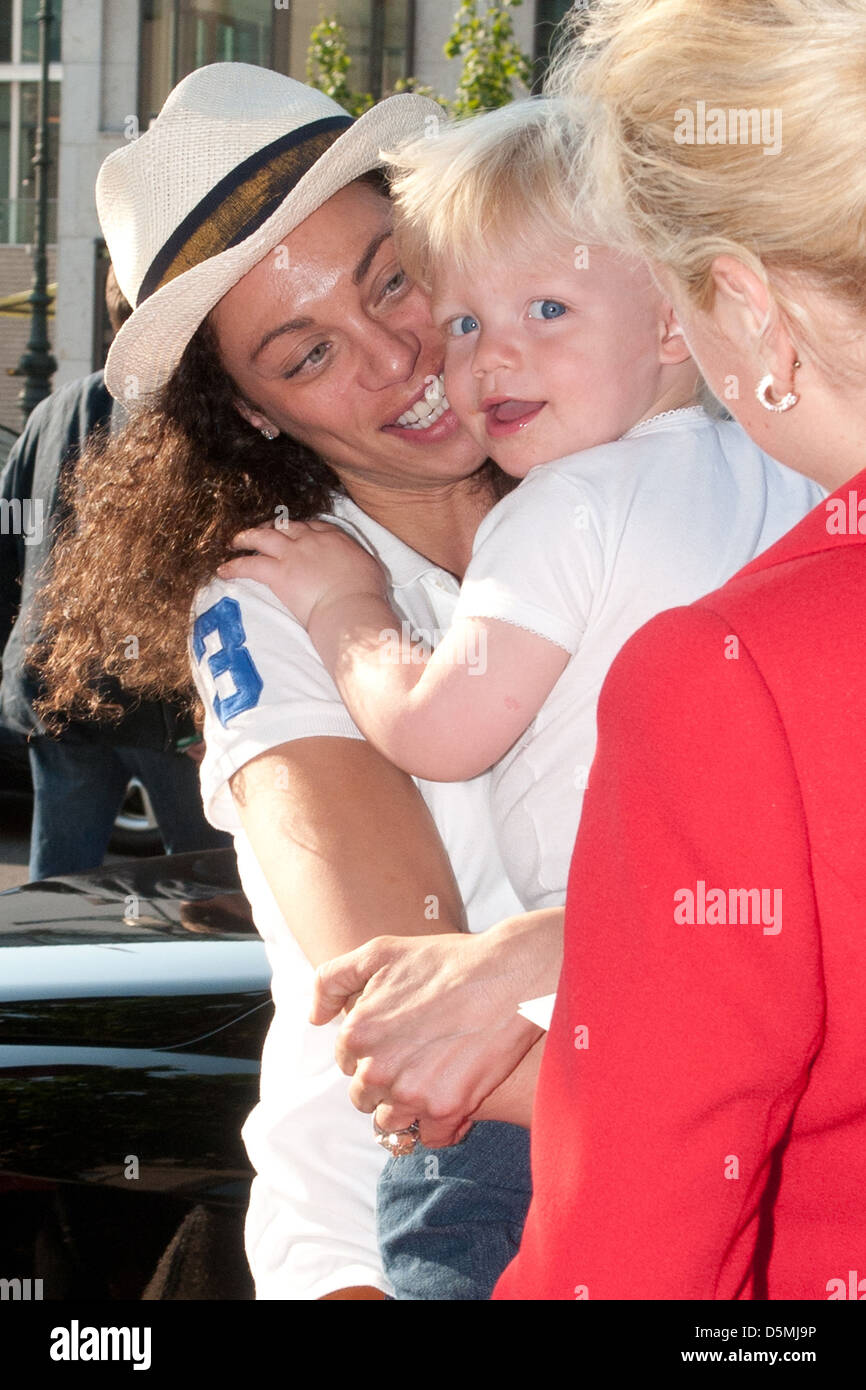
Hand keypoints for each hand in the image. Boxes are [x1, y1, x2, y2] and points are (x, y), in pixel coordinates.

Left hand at [217, 520, 386, 628]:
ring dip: (246, 537)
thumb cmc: (366, 594)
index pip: (314, 525)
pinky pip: (250, 565)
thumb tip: (360, 569)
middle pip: (286, 526)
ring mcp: (293, 554)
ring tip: (234, 541)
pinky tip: (223, 570)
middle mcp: (312, 540)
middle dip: (272, 527)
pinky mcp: (278, 573)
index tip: (296, 531)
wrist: (351, 606)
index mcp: (336, 539)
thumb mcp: (371, 570)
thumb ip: (360, 563)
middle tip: (261, 531)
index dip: (301, 527)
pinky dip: (234, 566)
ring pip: (263, 537)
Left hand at [311, 922, 557, 1147]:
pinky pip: (431, 1137)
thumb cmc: (446, 960)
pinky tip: (453, 1097)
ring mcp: (412, 1094)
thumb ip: (332, 980)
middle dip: (386, 1080)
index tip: (400, 1036)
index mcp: (358, 1032)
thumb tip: (316, 1017)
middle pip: (366, 1096)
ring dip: (409, 1107)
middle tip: (419, 1056)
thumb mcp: (379, 952)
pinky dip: (440, 1125)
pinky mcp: (448, 1109)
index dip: (374, 1048)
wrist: (509, 974)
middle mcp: (378, 1069)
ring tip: (435, 1078)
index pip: (349, 1061)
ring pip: (393, 1121)